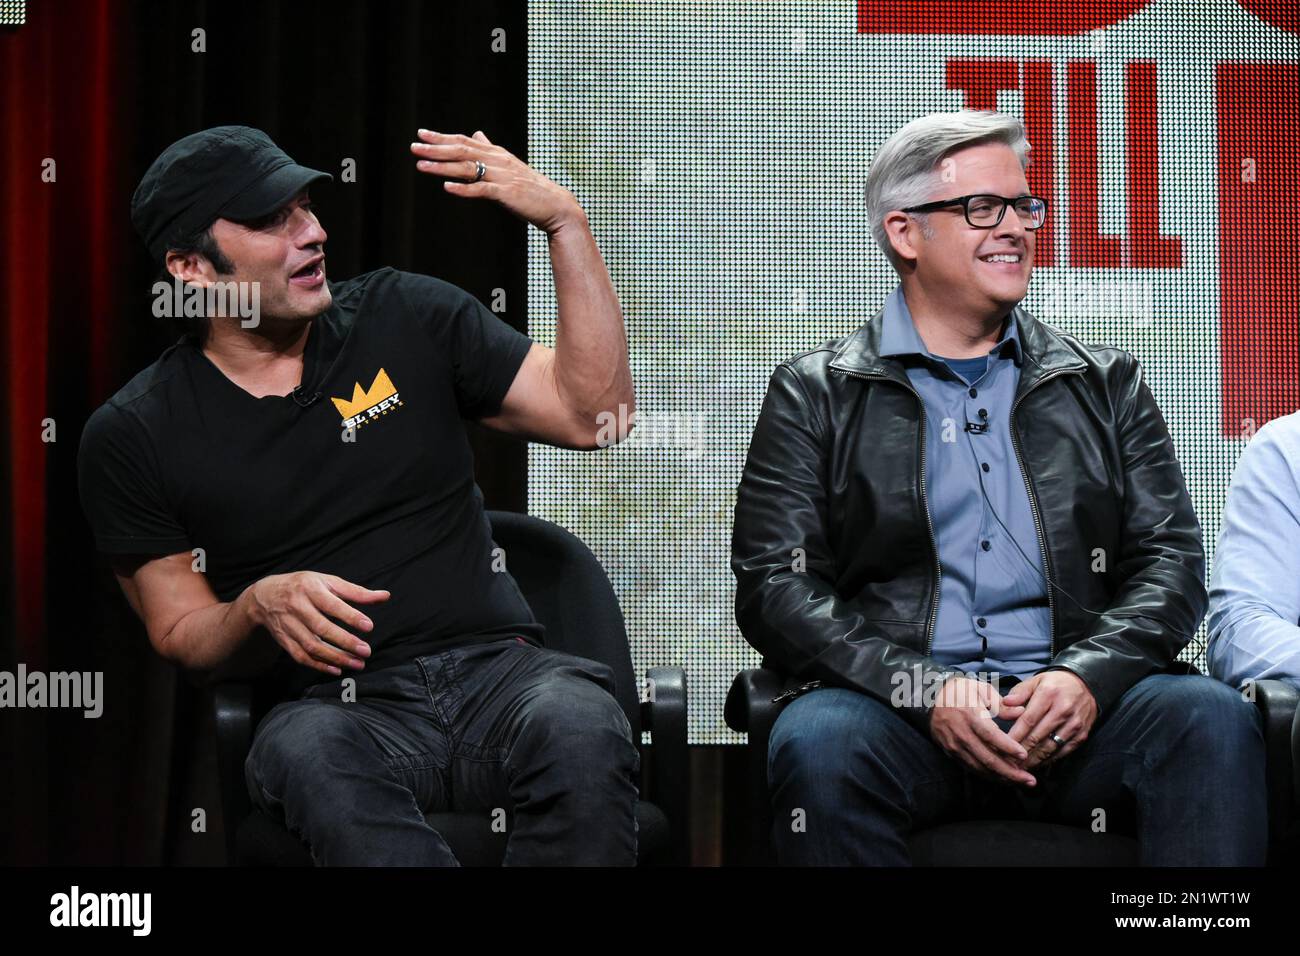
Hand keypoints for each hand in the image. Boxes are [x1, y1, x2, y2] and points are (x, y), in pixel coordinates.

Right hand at [244, 572, 388, 675]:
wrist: (265, 595)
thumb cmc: (304, 586)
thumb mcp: (328, 582)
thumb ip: (356, 592)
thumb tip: (385, 596)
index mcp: (310, 589)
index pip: (332, 605)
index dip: (350, 616)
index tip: (369, 626)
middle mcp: (297, 607)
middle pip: (321, 628)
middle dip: (345, 642)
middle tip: (366, 651)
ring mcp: (288, 625)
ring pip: (311, 646)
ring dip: (335, 657)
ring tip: (357, 663)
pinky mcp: (283, 640)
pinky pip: (301, 656)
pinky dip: (318, 665)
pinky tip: (337, 669)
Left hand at [410, 129, 584, 234]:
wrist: (556, 206)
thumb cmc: (531, 188)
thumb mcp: (509, 164)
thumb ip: (490, 149)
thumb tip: (477, 134)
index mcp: (497, 154)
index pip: (465, 141)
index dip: (443, 137)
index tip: (422, 134)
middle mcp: (498, 161)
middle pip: (462, 150)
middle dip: (436, 149)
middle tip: (414, 147)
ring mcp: (502, 177)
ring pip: (467, 168)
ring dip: (442, 167)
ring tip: (421, 166)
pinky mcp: (507, 194)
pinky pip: (481, 190)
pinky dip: (463, 189)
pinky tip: (447, 188)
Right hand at [929, 674, 1036, 786]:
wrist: (930, 698)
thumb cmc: (960, 691)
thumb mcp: (981, 689)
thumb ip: (1002, 704)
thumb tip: (1021, 712)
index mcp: (970, 715)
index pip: (990, 735)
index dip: (1008, 747)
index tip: (1024, 755)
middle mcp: (961, 733)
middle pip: (987, 758)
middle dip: (1010, 772)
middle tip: (1030, 780)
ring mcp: (955, 745)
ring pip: (980, 767)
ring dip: (1001, 777)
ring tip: (1020, 781)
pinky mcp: (951, 752)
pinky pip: (971, 768)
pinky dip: (988, 775)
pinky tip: (1003, 778)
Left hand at [1002, 670, 1097, 768]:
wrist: (1087, 685)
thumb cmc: (1055, 684)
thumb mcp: (1036, 681)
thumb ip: (1019, 692)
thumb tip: (1005, 703)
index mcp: (1048, 695)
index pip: (1028, 720)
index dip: (1014, 736)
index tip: (1001, 746)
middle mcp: (1063, 710)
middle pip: (1038, 736)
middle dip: (1021, 751)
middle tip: (1007, 762)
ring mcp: (1074, 724)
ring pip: (1050, 747)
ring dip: (1034, 759)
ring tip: (1019, 768)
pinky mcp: (1082, 734)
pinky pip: (1063, 751)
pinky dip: (1049, 760)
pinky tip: (1037, 764)